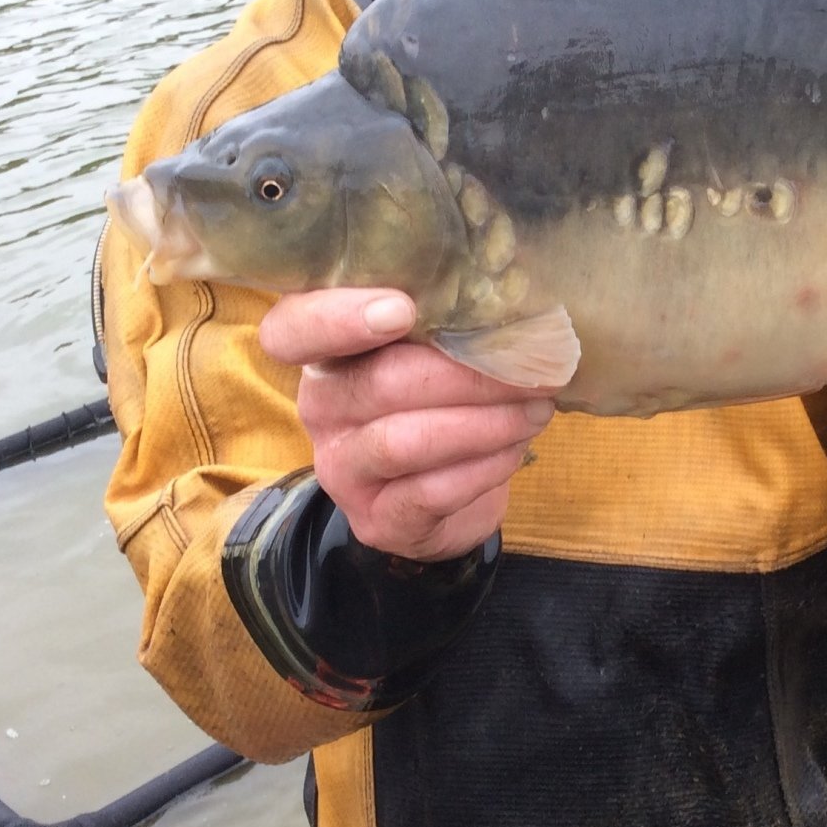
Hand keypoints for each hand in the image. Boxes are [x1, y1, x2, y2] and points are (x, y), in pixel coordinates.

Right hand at [258, 289, 555, 562]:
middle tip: (529, 369)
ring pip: (405, 441)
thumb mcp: (430, 354)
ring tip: (535, 411)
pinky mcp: (377, 519)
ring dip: (483, 424)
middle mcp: (321, 408)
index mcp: (325, 353)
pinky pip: (430, 492)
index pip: (292, 330)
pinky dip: (484, 468)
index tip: (402, 309)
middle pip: (381, 383)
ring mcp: (342, 468)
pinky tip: (515, 450)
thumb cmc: (438, 403)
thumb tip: (513, 307)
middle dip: (467, 375)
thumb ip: (445, 324)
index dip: (338, 317)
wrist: (440, 502)